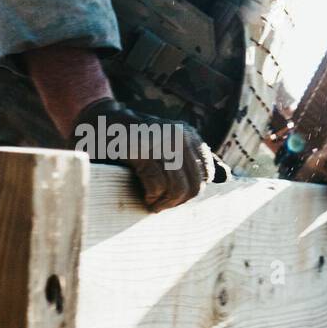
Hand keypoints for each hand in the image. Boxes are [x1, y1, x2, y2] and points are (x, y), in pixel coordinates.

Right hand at [73, 98, 228, 211]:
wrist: (98, 123)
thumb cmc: (133, 143)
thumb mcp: (168, 146)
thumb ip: (195, 159)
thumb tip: (228, 176)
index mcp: (189, 136)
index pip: (206, 177)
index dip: (189, 192)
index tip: (171, 195)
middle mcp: (178, 136)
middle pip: (194, 186)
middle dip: (177, 202)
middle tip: (159, 204)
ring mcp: (160, 141)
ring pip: (178, 188)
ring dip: (163, 202)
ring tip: (151, 202)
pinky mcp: (141, 150)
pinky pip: (157, 185)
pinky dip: (151, 196)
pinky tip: (143, 195)